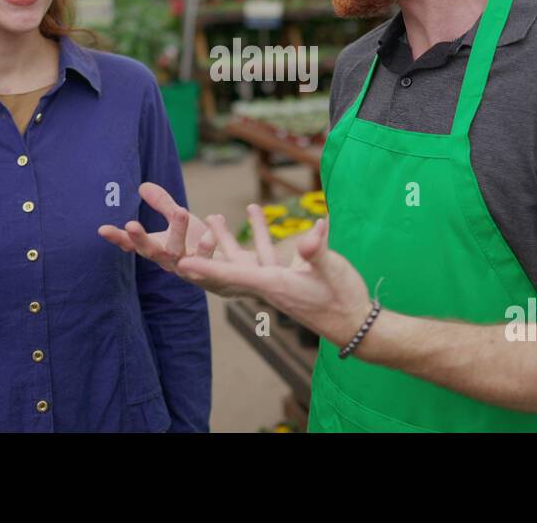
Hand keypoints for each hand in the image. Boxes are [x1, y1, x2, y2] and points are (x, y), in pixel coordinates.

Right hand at [97, 182, 216, 273]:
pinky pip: (205, 256)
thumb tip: (142, 186)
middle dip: (140, 239)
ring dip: (177, 231)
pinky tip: (212, 226)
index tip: (102, 229)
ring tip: (180, 210)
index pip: (132, 244)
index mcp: (156, 248)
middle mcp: (167, 259)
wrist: (225, 266)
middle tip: (131, 225)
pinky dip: (207, 243)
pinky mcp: (206, 268)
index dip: (117, 237)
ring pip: (176, 251)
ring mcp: (185, 266)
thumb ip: (162, 204)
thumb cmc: (195, 241)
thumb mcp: (177, 219)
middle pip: (150, 251)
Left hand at [177, 204, 372, 345]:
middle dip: (209, 250)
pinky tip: (263, 216)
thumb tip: (309, 234)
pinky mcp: (289, 280)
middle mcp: (269, 285)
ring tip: (225, 213)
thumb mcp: (332, 271)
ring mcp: (278, 284)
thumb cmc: (344, 299)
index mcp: (274, 284)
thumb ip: (318, 252)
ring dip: (232, 239)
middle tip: (190, 233)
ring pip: (247, 259)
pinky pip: (265, 258)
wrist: (356, 324)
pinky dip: (259, 239)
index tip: (180, 263)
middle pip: (230, 268)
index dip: (206, 267)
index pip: (233, 274)